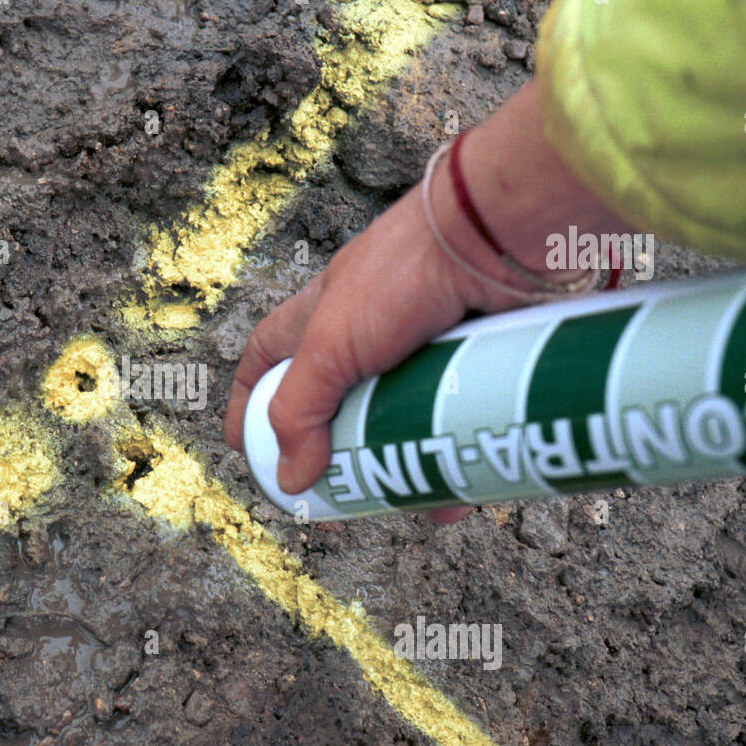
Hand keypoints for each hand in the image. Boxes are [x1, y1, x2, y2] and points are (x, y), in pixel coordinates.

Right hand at [223, 81, 636, 523]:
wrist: (500, 240)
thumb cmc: (403, 273)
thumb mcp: (332, 345)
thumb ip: (302, 412)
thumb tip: (290, 483)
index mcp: (319, 315)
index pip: (267, 362)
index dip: (251, 405)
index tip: (245, 449)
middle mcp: (366, 330)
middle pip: (336, 403)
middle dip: (333, 453)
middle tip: (332, 496)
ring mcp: (420, 347)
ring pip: (399, 421)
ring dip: (397, 465)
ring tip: (401, 505)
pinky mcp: (467, 362)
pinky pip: (452, 425)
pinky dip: (451, 463)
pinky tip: (453, 498)